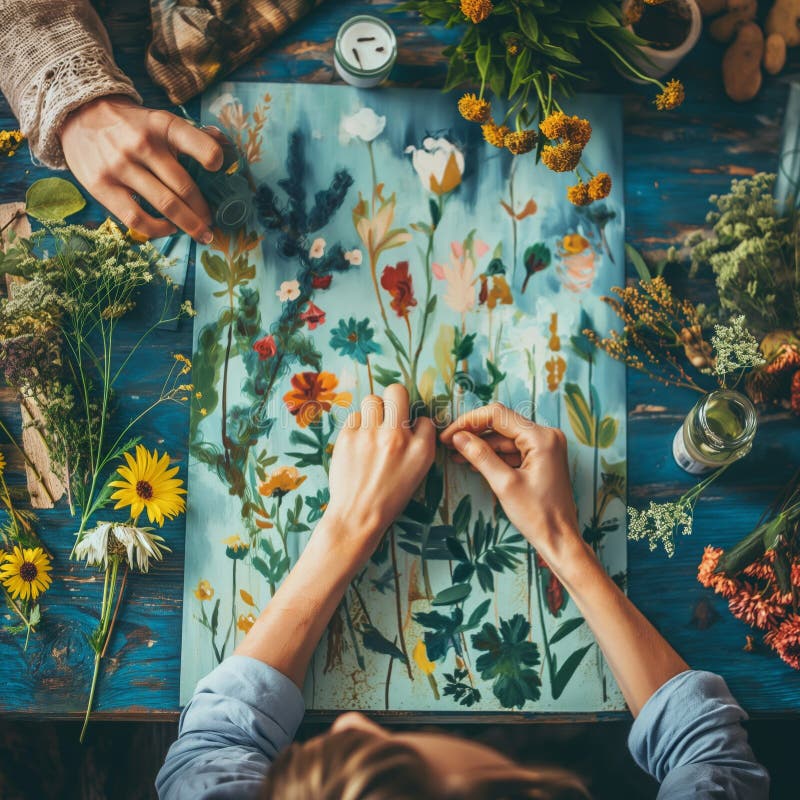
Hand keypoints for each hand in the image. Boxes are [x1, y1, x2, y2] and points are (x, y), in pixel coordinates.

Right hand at [60, 95, 223, 241]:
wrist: (79, 115)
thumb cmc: (132, 126)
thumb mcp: (160, 121)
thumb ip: (191, 137)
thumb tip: (225, 151)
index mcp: (161, 125)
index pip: (194, 141)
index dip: (212, 157)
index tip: (218, 168)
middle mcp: (142, 144)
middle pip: (183, 186)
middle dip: (203, 210)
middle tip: (211, 223)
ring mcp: (120, 166)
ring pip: (165, 205)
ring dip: (189, 225)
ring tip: (201, 234)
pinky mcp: (102, 186)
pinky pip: (137, 218)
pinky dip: (158, 229)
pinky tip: (169, 229)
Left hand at [323, 384, 435, 559]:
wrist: (359, 515)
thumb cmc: (389, 497)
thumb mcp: (417, 473)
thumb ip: (419, 445)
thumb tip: (412, 421)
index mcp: (421, 450)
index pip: (424, 418)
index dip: (416, 425)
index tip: (408, 434)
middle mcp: (397, 437)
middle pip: (396, 391)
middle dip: (394, 399)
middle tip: (389, 413)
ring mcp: (370, 435)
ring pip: (372, 399)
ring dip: (373, 411)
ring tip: (371, 429)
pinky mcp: (348, 437)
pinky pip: (354, 417)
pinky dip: (357, 427)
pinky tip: (358, 443)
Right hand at [440, 402, 581, 566]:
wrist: (560, 538)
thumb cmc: (537, 515)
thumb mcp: (504, 484)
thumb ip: (480, 456)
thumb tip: (458, 437)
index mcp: (542, 438)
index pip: (498, 415)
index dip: (469, 422)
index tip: (448, 435)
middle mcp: (546, 436)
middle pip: (501, 423)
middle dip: (473, 432)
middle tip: (448, 443)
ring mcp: (545, 446)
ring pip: (505, 437)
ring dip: (482, 445)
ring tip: (456, 455)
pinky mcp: (542, 457)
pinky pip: (513, 449)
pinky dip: (494, 454)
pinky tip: (474, 462)